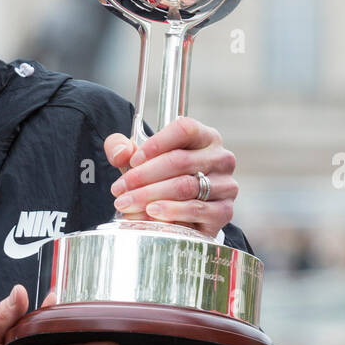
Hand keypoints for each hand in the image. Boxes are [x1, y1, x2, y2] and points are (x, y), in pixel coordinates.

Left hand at [105, 116, 237, 239]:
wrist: (183, 215)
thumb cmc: (162, 180)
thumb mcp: (140, 160)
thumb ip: (122, 148)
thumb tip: (121, 152)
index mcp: (206, 137)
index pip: (185, 129)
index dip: (156, 143)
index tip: (133, 160)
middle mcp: (221, 158)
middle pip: (180, 161)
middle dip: (143, 176)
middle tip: (119, 189)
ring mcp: (225, 185)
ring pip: (184, 186)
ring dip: (150, 195)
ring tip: (126, 203)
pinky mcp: (224, 211)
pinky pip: (195, 209)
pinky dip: (170, 211)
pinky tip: (151, 212)